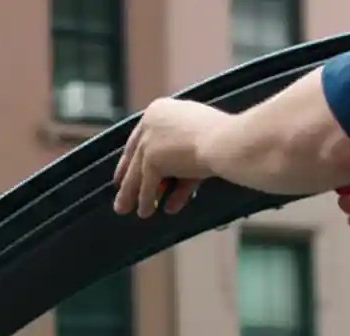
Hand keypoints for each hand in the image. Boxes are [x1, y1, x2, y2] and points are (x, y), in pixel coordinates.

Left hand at [113, 98, 229, 217]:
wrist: (229, 141)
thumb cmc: (224, 136)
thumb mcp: (197, 133)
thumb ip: (180, 144)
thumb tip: (171, 168)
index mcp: (159, 110)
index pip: (141, 136)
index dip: (134, 155)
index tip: (129, 167)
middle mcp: (150, 123)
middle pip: (134, 156)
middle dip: (127, 177)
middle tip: (120, 190)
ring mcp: (150, 142)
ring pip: (136, 174)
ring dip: (131, 194)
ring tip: (126, 208)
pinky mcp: (153, 161)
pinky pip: (147, 186)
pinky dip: (146, 200)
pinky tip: (146, 211)